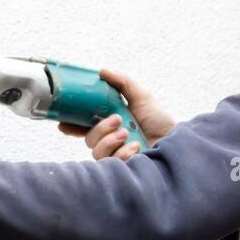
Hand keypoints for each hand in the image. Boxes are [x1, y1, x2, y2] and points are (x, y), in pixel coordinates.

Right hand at [56, 67, 176, 160]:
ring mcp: (116, 156)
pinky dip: (124, 153)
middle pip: (89, 139)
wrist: (177, 140)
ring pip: (97, 152)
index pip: (84, 127)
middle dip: (100, 129)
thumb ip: (122, 83)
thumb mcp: (141, 97)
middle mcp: (111, 141)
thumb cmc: (160, 121)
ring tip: (127, 134)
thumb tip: (102, 71)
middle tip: (117, 120)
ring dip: (110, 141)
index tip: (63, 123)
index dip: (71, 126)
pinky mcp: (123, 169)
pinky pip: (112, 164)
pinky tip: (136, 148)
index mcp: (110, 124)